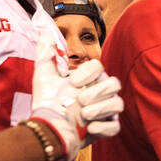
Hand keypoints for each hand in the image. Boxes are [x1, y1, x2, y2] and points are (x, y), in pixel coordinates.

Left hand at [29, 29, 122, 160]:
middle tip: (80, 100)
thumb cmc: (46, 103)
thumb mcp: (44, 76)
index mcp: (89, 78)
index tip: (72, 82)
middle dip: (98, 91)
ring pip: (117, 104)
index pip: (99, 67)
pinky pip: (114, 127)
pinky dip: (103, 127)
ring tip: (84, 114)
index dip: (88, 73)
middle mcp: (100, 93)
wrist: (45, 131)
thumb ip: (45, 52)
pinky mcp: (105, 129)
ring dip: (101, 108)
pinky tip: (88, 128)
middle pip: (114, 84)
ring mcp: (105, 111)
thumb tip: (42, 29)